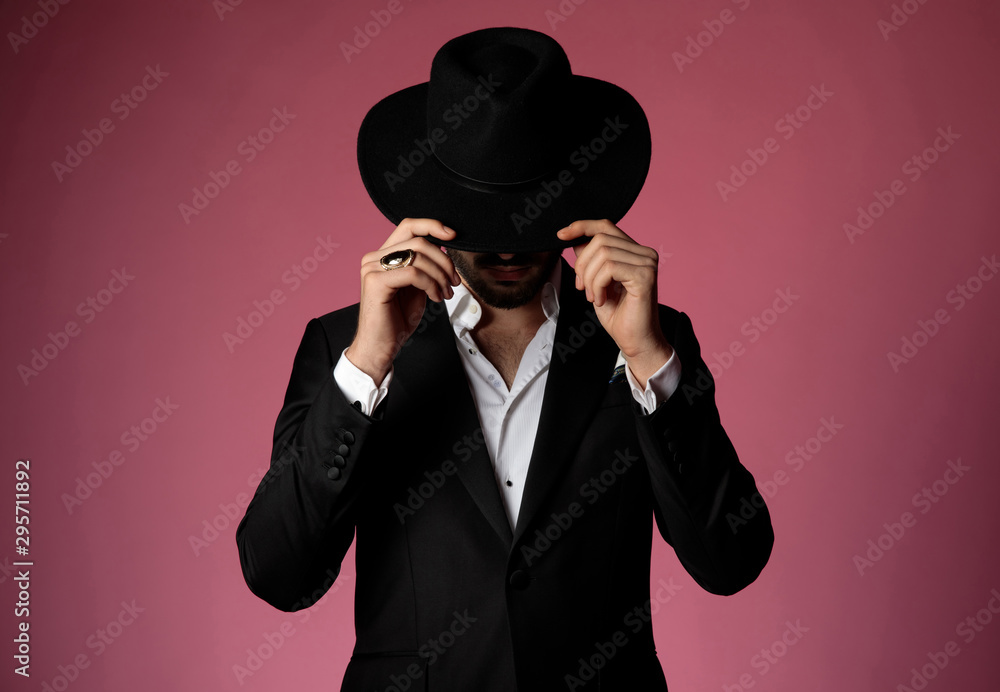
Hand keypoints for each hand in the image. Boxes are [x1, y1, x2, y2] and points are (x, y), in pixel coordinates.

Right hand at [345, 218, 460, 383]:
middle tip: (453, 282)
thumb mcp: (416, 287)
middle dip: (444, 261)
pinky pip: (413, 273)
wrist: (380, 347)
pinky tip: (435, 298)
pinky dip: (431, 284)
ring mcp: (372, 268)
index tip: (453, 236)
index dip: (432, 225)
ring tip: (445, 293)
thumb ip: (424, 266)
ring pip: (418, 256)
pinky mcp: (375, 282)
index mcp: (383, 256)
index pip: (408, 226)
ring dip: (440, 275)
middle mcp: (374, 258)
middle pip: (418, 241)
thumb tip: (444, 248)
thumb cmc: (396, 320)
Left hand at [556, 219, 672, 385]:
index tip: (561, 235)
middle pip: (600, 239)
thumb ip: (590, 260)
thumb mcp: (597, 282)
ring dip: (589, 278)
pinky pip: (609, 268)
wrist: (635, 342)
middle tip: (582, 288)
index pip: (606, 226)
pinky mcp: (645, 276)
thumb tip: (576, 240)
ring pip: (602, 253)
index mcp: (634, 252)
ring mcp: (647, 263)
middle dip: (582, 264)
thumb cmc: (620, 316)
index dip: (582, 226)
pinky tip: (601, 300)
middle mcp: (644, 253)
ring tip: (593, 297)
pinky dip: (597, 285)